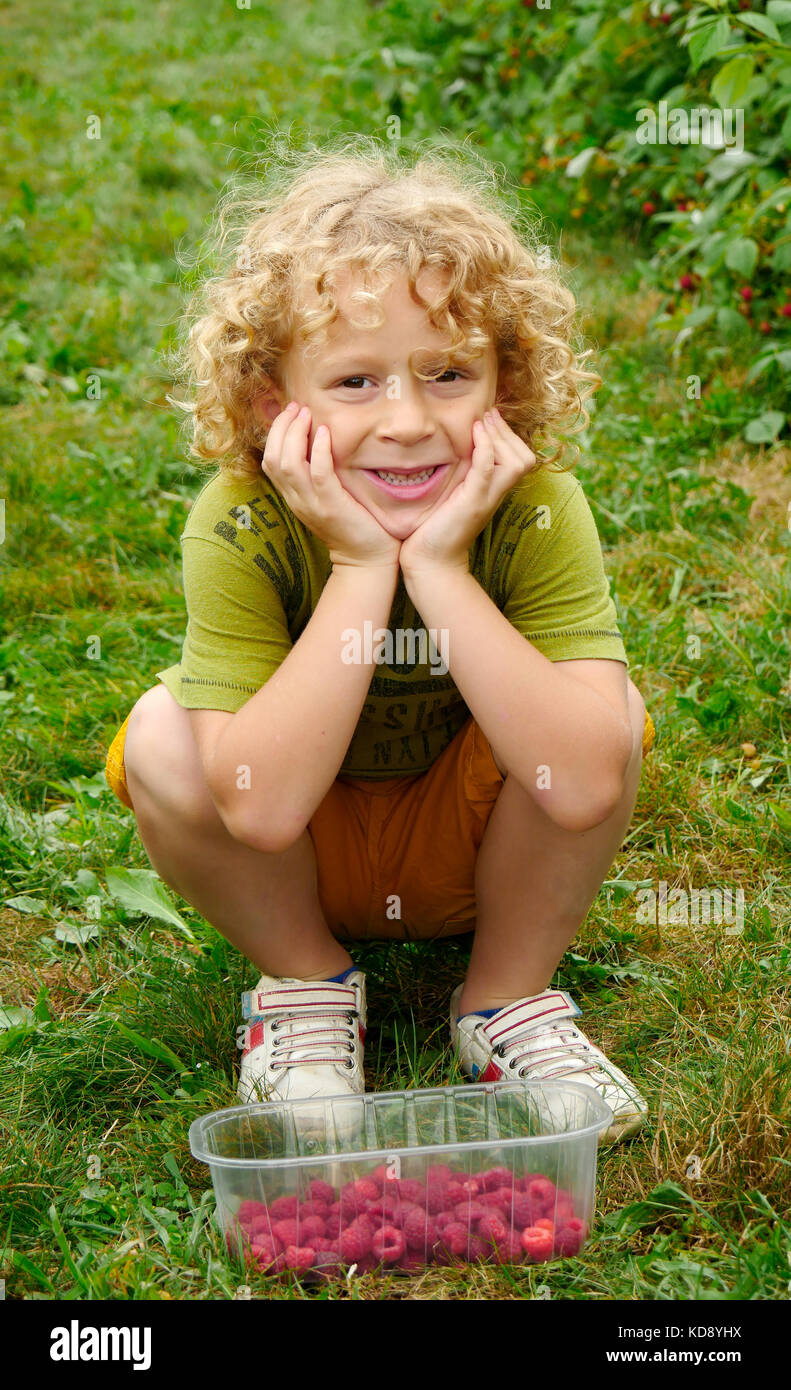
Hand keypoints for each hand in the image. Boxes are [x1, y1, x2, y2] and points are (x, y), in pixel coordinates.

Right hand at [261, 403, 400, 568]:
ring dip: (296, 433)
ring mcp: (312, 504)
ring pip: (289, 463)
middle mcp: (297, 499)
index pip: (269, 460)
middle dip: (282, 427)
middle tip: (297, 406)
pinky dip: (320, 450)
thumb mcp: (327, 497)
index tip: (290, 412)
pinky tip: (326, 432)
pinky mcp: (331, 506)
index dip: (276, 433)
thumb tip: (320, 442)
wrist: (366, 559)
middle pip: (273, 458)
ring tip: (307, 414)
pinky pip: (319, 473)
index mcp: (293, 496)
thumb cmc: (352, 524)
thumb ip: (318, 475)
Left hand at [399, 407, 538, 579]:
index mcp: (493, 491)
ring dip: (500, 436)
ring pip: (515, 461)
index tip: (489, 417)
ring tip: (482, 420)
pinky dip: (486, 447)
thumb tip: (454, 446)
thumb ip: (460, 473)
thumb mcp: (452, 494)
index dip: (509, 435)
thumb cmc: (434, 528)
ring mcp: (486, 498)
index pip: (520, 458)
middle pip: (524, 458)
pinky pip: (488, 468)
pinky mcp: (472, 502)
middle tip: (489, 413)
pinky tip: (475, 432)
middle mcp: (496, 494)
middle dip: (508, 432)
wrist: (430, 562)